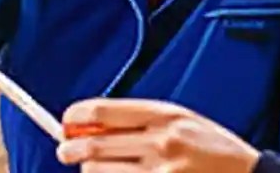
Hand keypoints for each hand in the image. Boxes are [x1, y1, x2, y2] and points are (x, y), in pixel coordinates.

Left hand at [56, 98, 260, 171]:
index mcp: (166, 115)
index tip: (67, 121)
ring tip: (98, 170)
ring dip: (91, 172)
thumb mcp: (182, 122)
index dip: (77, 117)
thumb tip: (90, 126)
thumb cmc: (213, 151)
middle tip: (66, 151)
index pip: (105, 111)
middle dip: (72, 149)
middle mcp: (162, 142)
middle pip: (95, 145)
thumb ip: (140, 121)